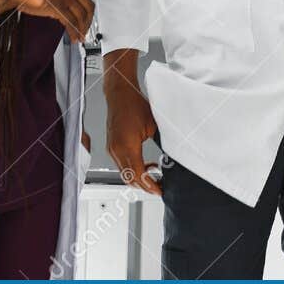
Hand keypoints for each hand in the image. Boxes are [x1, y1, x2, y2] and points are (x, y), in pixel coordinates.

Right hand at [9, 0, 94, 41]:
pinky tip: (73, 37)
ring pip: (81, 16)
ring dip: (82, 29)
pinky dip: (74, 32)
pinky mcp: (58, 7)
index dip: (88, 7)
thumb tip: (67, 5)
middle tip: (86, 29)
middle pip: (88, 5)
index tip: (87, 15)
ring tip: (80, 36)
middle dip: (89, 20)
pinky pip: (71, 22)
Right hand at [103, 50, 159, 194]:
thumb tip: (172, 156)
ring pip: (124, 174)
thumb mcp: (154, 124)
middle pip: (129, 178)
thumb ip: (161, 142)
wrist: (119, 93)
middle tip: (158, 188)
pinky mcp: (111, 146)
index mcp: (127, 145)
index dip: (149, 186)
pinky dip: (133, 170)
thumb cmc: (134, 104)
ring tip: (154, 176)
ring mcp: (112, 149)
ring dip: (138, 178)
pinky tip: (145, 165)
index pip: (138, 174)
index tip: (159, 191)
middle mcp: (116, 149)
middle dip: (144, 186)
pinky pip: (121, 165)